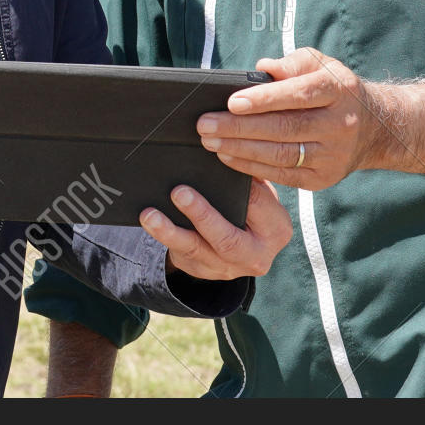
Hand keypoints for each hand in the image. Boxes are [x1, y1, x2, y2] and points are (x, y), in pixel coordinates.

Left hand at [139, 178, 291, 280]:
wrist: (242, 251)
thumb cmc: (252, 213)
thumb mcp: (262, 197)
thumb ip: (253, 181)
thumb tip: (230, 154)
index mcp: (276, 231)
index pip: (259, 206)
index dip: (240, 190)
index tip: (219, 167)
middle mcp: (255, 256)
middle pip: (228, 239)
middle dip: (202, 215)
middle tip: (179, 193)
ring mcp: (227, 267)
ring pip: (196, 249)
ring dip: (170, 231)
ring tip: (150, 215)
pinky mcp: (202, 270)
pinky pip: (181, 254)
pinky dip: (163, 237)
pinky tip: (149, 222)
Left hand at [195, 47, 385, 189]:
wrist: (374, 129)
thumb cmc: (333, 90)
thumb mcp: (321, 65)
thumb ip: (292, 64)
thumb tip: (263, 68)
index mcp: (338, 90)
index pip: (298, 94)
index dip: (264, 99)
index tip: (231, 102)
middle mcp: (340, 124)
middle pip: (284, 128)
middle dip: (240, 127)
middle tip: (205, 124)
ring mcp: (332, 155)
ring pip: (280, 154)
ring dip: (240, 149)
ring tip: (210, 140)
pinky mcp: (322, 178)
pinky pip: (282, 174)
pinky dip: (252, 167)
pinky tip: (228, 157)